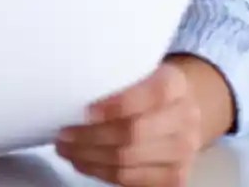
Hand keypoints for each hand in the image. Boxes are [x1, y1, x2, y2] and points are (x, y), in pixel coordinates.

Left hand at [55, 62, 205, 186]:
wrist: (182, 113)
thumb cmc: (148, 90)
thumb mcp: (140, 71)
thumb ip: (115, 77)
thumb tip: (71, 87)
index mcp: (175, 84)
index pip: (152, 94)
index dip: (118, 105)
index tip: (86, 111)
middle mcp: (185, 118)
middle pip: (134, 133)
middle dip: (90, 136)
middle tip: (63, 134)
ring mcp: (183, 151)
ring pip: (127, 161)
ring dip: (89, 157)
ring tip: (66, 149)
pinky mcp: (176, 177)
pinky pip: (130, 180)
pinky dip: (99, 172)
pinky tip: (83, 162)